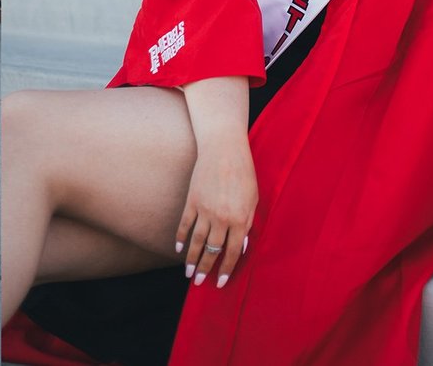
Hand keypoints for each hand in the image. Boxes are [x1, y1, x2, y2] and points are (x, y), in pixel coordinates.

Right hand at [175, 139, 256, 289]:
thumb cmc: (244, 173)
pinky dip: (181, 238)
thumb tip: (240, 245)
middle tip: (199, 283)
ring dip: (192, 260)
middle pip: (212, 250)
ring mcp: (204, 209)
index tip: (220, 282)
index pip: (233, 251)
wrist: (224, 149)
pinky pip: (185, 224)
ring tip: (188, 274)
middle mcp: (221, 218)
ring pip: (197, 241)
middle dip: (206, 269)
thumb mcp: (253, 199)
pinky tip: (180, 250)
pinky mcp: (192, 200)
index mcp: (239, 219)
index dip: (226, 268)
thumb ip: (247, 223)